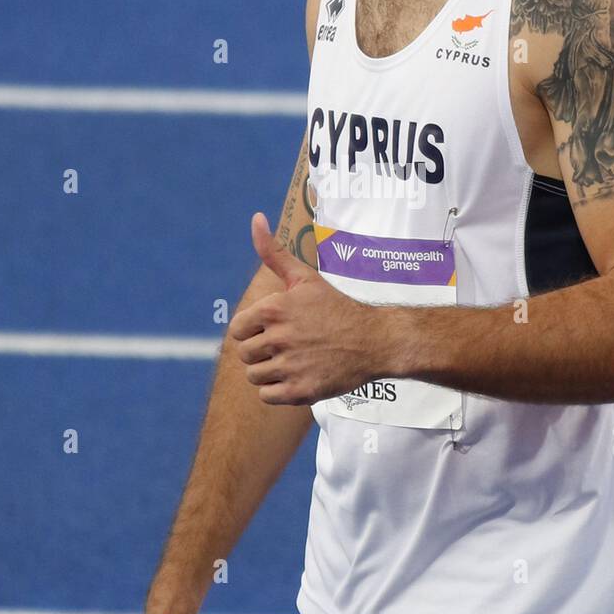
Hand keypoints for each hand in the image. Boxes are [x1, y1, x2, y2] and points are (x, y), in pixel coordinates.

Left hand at [228, 211, 384, 404]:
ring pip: (255, 377)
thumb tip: (255, 218)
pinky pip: (268, 396)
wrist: (376, 340)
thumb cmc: (338, 306)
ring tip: (293, 363)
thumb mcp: (305, 277)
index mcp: (273, 310)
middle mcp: (278, 338)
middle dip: (261, 353)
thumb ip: (274, 252)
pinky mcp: (300, 390)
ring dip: (269, 373)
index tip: (274, 331)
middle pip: (245, 355)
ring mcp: (289, 366)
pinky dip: (278, 391)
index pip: (237, 331)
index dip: (253, 332)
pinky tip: (297, 377)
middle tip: (287, 348)